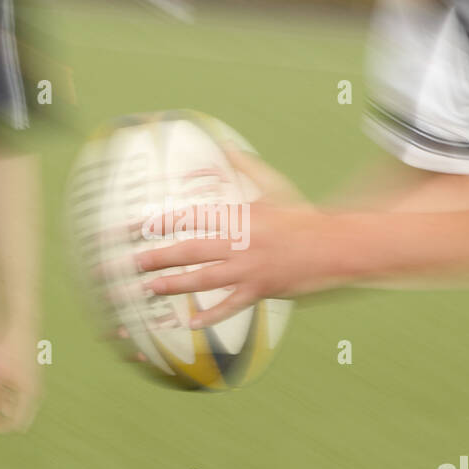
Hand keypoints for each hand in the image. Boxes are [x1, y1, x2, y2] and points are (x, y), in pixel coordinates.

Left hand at [135, 149, 333, 327]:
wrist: (333, 245)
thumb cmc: (302, 217)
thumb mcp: (274, 186)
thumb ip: (247, 168)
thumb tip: (228, 146)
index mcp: (240, 216)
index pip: (193, 217)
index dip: (165, 221)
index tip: (144, 226)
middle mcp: (240, 242)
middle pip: (191, 250)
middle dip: (160, 256)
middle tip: (135, 261)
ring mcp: (249, 268)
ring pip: (204, 278)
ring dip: (175, 284)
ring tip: (152, 288)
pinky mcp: (260, 290)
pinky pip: (230, 306)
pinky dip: (210, 315)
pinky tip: (191, 322)